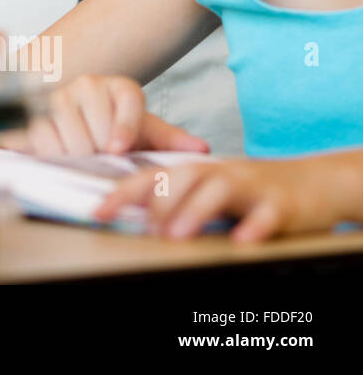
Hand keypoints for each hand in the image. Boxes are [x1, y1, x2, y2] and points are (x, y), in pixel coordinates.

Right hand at [25, 75, 209, 156]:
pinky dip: (53, 154)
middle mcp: (89, 84)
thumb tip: (201, 148)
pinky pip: (44, 139)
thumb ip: (169, 141)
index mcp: (122, 88)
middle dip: (101, 154)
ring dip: (78, 158)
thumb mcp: (144, 134)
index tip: (118, 149)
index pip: (127, 101)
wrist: (73, 121)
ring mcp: (60, 95)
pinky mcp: (35, 111)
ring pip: (71, 138)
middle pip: (97, 130)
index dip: (123, 128)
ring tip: (83, 158)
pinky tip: (61, 155)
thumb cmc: (113, 130)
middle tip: (101, 160)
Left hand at [96, 156, 347, 241]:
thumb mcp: (207, 189)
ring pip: (220, 191)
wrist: (312, 182)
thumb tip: (128, 216)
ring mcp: (251, 186)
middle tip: (145, 228)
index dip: (123, 192)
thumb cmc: (248, 190)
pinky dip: (254, 226)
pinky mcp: (282, 204)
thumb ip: (172, 199)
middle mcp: (219, 173)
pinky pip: (266, 214)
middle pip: (183, 178)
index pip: (152, 177)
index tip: (98, 212)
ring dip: (195, 211)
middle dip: (159, 202)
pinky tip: (241, 241)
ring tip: (177, 235)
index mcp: (196, 171)